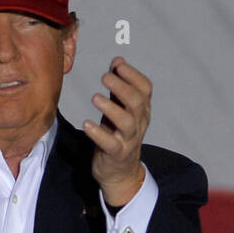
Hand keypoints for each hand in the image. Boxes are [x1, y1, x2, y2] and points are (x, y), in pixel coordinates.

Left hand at [84, 57, 150, 207]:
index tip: (117, 65)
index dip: (133, 75)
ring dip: (111, 108)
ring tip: (95, 98)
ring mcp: (129, 140)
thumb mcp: (120, 108)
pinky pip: (110, 144)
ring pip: (127, 122)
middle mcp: (139, 123)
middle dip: (122, 87)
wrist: (120, 172)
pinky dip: (99, 134)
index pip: (145, 89)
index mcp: (142, 110)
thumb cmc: (118, 134)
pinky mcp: (116, 154)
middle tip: (105, 77)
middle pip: (138, 102)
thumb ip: (119, 86)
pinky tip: (87, 124)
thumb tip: (118, 61)